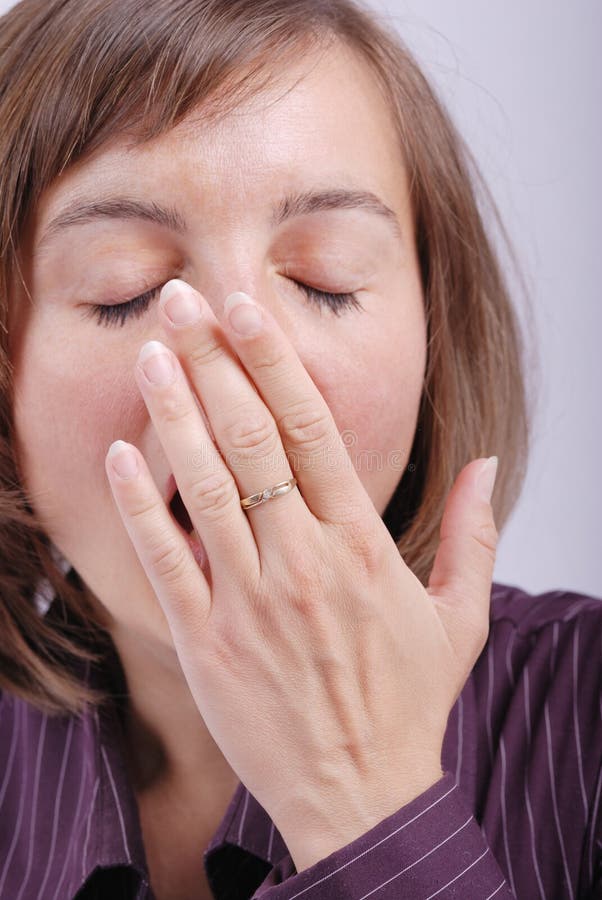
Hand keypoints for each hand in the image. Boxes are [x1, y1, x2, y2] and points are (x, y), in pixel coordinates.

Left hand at [105, 279, 497, 871]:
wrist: (360, 793)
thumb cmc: (406, 702)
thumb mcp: (459, 616)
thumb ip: (475, 532)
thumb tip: (489, 463)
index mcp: (362, 546)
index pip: (313, 429)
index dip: (275, 361)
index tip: (246, 308)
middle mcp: (303, 560)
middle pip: (250, 438)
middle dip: (212, 360)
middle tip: (182, 301)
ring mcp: (249, 600)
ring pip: (203, 486)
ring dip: (173, 412)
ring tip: (149, 353)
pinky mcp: (207, 641)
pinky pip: (164, 560)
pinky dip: (140, 503)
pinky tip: (121, 454)